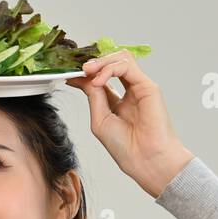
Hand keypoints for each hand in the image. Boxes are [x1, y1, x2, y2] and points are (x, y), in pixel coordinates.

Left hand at [66, 50, 194, 197]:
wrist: (144, 160)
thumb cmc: (125, 147)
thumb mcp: (100, 119)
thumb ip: (94, 96)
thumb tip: (82, 78)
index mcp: (118, 101)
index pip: (101, 76)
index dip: (86, 73)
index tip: (69, 74)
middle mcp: (130, 91)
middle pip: (112, 63)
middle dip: (93, 63)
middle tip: (79, 70)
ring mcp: (139, 87)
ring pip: (121, 58)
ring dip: (101, 62)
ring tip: (87, 71)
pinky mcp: (148, 86)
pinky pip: (128, 66)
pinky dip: (110, 69)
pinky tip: (98, 80)